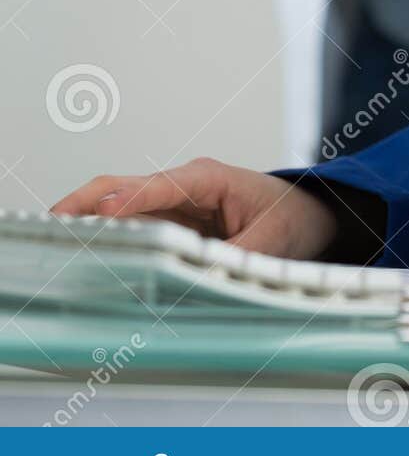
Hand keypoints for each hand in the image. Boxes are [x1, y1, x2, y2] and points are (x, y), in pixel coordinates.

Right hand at [49, 156, 338, 257]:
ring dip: (90, 221)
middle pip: (125, 187)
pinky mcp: (171, 221)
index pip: (161, 185)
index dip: (130, 199)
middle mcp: (185, 185)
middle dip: (88, 202)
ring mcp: (174, 202)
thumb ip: (237, 259)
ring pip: (121, 207)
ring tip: (58, 244)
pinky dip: (107, 236)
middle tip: (53, 225)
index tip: (103, 211)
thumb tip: (204, 277)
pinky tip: (85, 253)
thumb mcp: (273, 241)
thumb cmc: (292, 216)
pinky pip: (133, 226)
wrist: (309, 213)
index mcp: (209, 177)